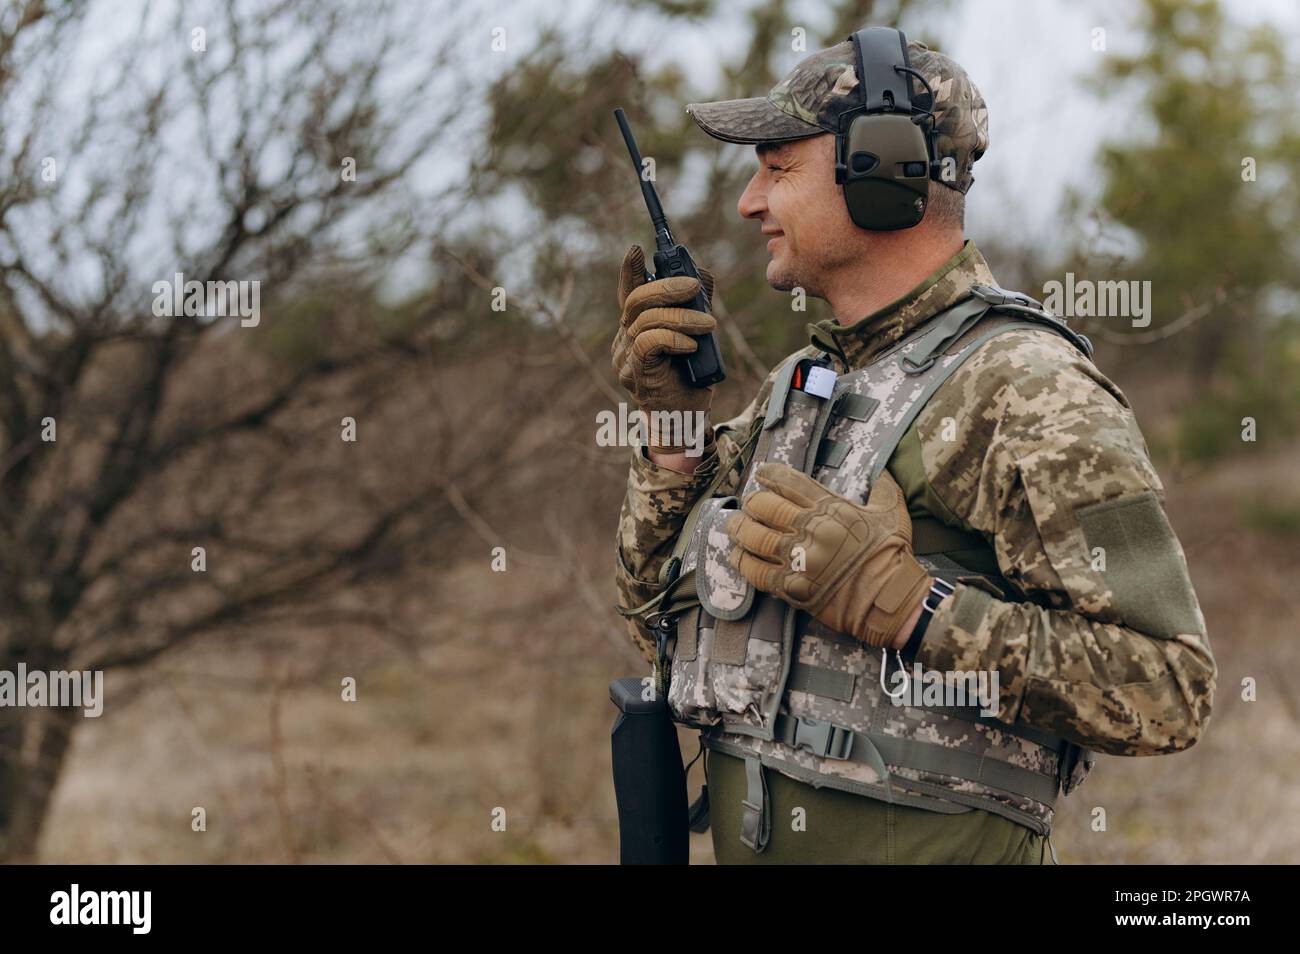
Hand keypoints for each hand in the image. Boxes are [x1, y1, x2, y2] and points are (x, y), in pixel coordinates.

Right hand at [611, 245, 715, 451]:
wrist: (684, 418)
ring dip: (681, 317)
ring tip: (708, 324)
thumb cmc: (689, 377)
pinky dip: (672, 338)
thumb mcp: (697, 334)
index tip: (636, 250)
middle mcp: (624, 338)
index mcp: (637, 326)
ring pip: (645, 320)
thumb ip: (696, 304)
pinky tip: (690, 345)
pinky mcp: (634, 373)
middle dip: (667, 287)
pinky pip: (647, 343)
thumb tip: (700, 273)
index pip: (629, 293)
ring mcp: (625, 357)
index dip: (630, 270)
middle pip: (636, 300)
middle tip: (693, 286)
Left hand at [725, 462, 929, 648]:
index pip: (790, 483)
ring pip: (755, 537)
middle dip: (753, 502)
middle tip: (749, 504)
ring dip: (739, 529)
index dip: (770, 475)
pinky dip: (743, 562)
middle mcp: (812, 530)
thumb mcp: (893, 514)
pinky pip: (756, 572)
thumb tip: (881, 471)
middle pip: (766, 507)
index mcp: (832, 509)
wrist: (891, 600)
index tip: (760, 474)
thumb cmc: (892, 556)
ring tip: (733, 525)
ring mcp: (799, 560)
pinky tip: (737, 555)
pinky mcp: (792, 588)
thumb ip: (883, 488)